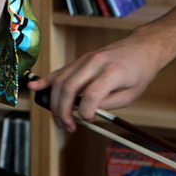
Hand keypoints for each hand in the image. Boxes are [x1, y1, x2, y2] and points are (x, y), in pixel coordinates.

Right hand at [25, 29, 175, 130]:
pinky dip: (46, 81)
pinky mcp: (79, 60)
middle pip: (69, 87)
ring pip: (60, 80)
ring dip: (55, 102)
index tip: (88, 120)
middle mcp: (94, 62)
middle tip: (68, 126)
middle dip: (63, 111)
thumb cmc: (139, 72)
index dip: (85, 111)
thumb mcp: (131, 94)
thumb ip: (107, 104)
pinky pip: (59, 71)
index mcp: (112, 71)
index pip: (91, 94)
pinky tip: (34, 88)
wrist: (141, 48)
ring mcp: (84, 59)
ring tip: (59, 120)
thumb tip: (85, 112)